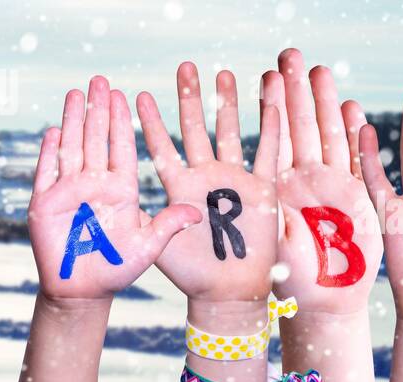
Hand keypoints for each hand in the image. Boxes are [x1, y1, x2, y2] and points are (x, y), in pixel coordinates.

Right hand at [28, 76, 200, 302]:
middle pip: (96, 139)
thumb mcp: (149, 246)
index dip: (122, 122)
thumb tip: (196, 213)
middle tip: (100, 80)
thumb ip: (168, 226)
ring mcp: (69, 190)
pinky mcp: (45, 203)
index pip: (122, 148)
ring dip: (72, 120)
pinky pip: (47, 172)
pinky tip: (53, 130)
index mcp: (121, 189)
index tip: (125, 95)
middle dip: (98, 110)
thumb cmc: (118, 268)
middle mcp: (95, 184)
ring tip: (76, 93)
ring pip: (71, 147)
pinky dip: (48, 152)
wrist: (83, 291)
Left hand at [135, 62, 280, 304]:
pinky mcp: (262, 191)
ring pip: (231, 133)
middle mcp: (206, 178)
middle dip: (191, 99)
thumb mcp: (163, 247)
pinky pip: (267, 155)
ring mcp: (234, 182)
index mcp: (179, 188)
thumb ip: (152, 221)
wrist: (230, 293)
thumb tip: (131, 200)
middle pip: (197, 130)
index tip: (139, 96)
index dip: (152, 123)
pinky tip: (271, 101)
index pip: (161, 148)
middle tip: (185, 67)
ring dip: (228, 105)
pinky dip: (271, 130)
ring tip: (224, 74)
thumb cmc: (194, 275)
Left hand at [264, 49, 383, 312]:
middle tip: (290, 54)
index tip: (264, 75)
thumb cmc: (289, 283)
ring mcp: (328, 186)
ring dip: (324, 102)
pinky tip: (351, 108)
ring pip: (327, 135)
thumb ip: (268, 225)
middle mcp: (301, 180)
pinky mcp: (355, 197)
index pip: (271, 138)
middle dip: (296, 90)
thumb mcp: (270, 252)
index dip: (268, 107)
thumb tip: (267, 203)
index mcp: (274, 187)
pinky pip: (355, 160)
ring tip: (320, 69)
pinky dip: (354, 135)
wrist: (324, 301)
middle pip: (298, 126)